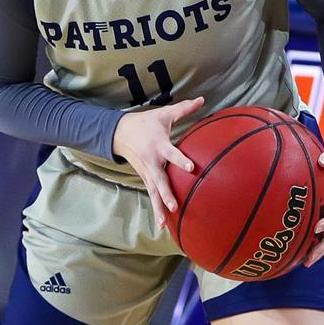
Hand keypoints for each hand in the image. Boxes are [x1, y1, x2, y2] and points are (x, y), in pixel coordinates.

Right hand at [112, 97, 203, 229]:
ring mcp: (147, 172)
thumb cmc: (146, 123)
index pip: (172, 154)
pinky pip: (152, 195)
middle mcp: (152, 162)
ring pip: (154, 192)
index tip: (191, 168)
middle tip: (174, 205)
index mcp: (159, 146)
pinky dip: (156, 209)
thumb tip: (203, 99)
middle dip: (166, 194)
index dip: (181, 160)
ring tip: (164, 223)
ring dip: (159, 207)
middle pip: (160, 180)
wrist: (120, 132)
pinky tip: (162, 224)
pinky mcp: (145, 178)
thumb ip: (185, 109)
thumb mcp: (164, 114)